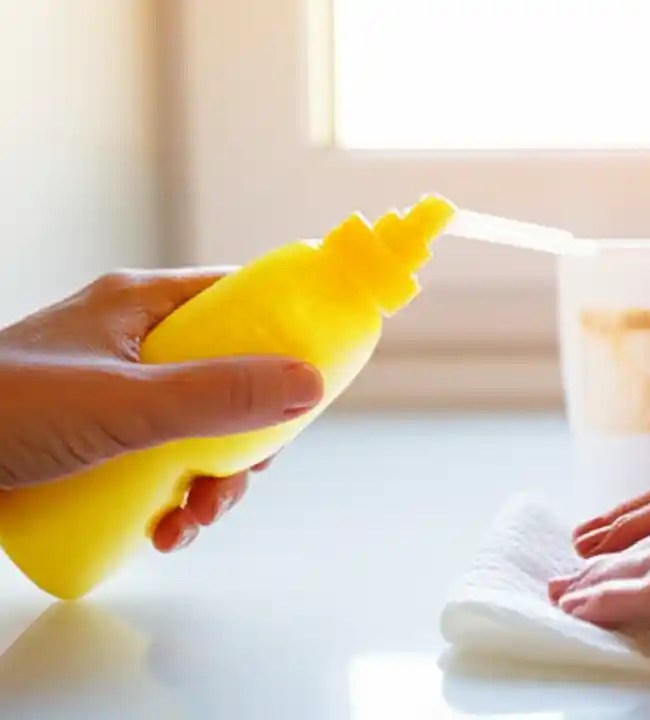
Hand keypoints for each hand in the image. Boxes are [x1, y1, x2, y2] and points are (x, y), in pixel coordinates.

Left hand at [0, 270, 323, 550]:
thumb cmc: (0, 409)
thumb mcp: (123, 403)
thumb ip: (217, 395)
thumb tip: (308, 385)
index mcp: (140, 307)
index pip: (238, 300)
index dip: (284, 334)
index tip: (312, 380)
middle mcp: (131, 346)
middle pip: (227, 379)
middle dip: (245, 439)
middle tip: (239, 475)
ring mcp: (110, 396)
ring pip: (195, 432)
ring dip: (209, 482)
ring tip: (190, 521)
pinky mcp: (91, 444)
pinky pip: (156, 465)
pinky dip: (170, 501)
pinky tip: (161, 533)